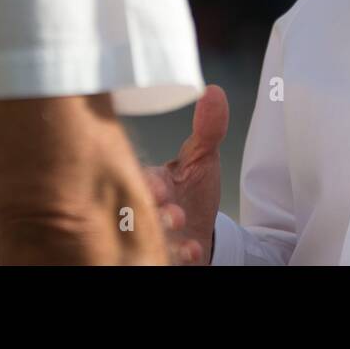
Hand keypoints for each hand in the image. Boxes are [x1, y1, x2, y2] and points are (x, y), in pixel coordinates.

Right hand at [144, 84, 228, 264]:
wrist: (197, 235)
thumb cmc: (192, 194)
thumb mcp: (201, 159)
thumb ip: (208, 130)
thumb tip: (214, 91)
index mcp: (148, 180)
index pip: (136, 178)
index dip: (146, 184)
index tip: (159, 187)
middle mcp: (143, 209)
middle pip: (136, 211)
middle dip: (154, 213)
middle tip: (174, 214)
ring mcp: (150, 234)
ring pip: (147, 237)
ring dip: (166, 237)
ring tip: (184, 234)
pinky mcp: (160, 254)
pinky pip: (163, 257)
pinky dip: (179, 255)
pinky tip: (193, 251)